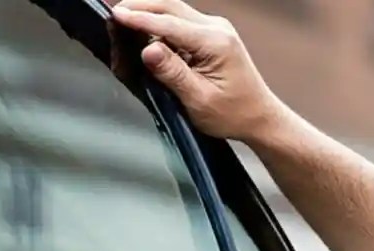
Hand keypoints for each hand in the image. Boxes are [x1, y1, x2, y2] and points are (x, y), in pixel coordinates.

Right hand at [111, 0, 286, 141]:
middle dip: (140, 7)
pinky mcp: (211, 35)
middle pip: (170, 6)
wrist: (259, 117)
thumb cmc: (233, 114)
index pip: (170, 24)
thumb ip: (173, 73)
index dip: (140, 19)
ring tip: (123, 23)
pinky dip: (160, 25)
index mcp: (216, 42)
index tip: (115, 16)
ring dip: (149, 14)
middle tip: (113, 15)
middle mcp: (217, 29)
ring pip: (174, 11)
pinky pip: (180, 23)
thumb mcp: (199, 99)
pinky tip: (144, 35)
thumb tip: (148, 49)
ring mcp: (215, 29)